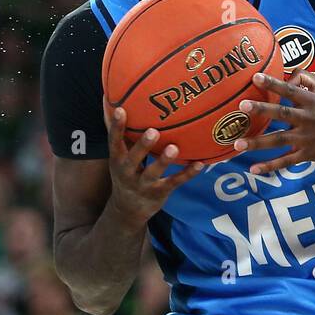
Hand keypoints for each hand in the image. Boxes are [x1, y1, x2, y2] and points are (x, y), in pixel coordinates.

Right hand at [104, 105, 204, 223]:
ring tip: (174, 148)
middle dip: (143, 146)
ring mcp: (144, 184)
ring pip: (153, 172)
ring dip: (164, 161)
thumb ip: (123, 136)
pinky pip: (175, 182)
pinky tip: (200, 164)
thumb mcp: (119, 158)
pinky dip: (187, 174)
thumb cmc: (127, 173)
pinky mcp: (160, 193)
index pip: (114, 142)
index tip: (121, 109)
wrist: (127, 210)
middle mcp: (128, 172)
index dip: (117, 127)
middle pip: (134, 159)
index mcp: (118, 160)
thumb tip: (117, 104)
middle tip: (153, 131)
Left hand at [232, 71, 314, 172]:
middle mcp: (309, 119)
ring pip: (279, 140)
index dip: (273, 83)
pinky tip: (254, 168)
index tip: (255, 77)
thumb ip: (313, 85)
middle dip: (261, 110)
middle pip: (281, 114)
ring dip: (257, 142)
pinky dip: (270, 166)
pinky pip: (287, 161)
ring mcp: (308, 138)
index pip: (290, 91)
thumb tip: (294, 76)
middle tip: (242, 106)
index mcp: (314, 102)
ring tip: (237, 144)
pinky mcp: (309, 154)